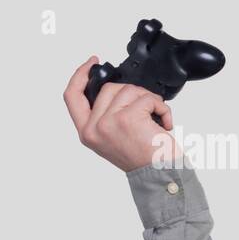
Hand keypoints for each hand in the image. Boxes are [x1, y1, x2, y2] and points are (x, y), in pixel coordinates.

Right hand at [63, 56, 180, 172]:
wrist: (161, 177)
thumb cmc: (144, 160)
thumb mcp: (114, 140)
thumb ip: (105, 117)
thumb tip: (115, 91)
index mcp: (87, 132)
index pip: (72, 96)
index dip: (79, 75)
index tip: (92, 62)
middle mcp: (93, 128)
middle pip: (108, 89)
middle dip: (133, 93)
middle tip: (147, 110)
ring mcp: (108, 122)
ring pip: (129, 90)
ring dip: (149, 100)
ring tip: (157, 118)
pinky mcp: (127, 119)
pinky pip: (147, 99)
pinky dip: (162, 107)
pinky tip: (166, 123)